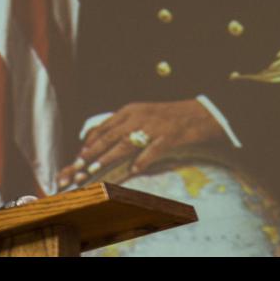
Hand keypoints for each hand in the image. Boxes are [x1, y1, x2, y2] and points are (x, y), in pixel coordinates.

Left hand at [58, 100, 227, 186]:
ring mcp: (154, 127)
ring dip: (109, 157)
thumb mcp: (143, 113)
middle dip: (93, 152)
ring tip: (97, 169)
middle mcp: (139, 116)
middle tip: (80, 166)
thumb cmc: (171, 116)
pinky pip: (153, 150)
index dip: (89, 142)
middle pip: (110, 136)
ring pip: (126, 143)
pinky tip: (134, 170)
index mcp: (130, 110)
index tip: (78, 156)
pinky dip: (142, 160)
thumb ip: (124, 124)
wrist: (201, 113)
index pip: (103, 127)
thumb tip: (102, 138)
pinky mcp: (169, 137)